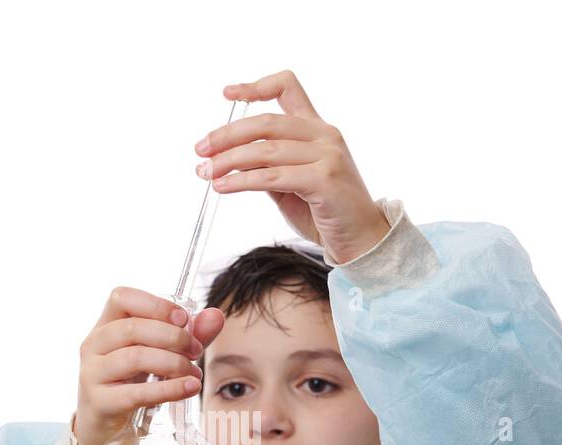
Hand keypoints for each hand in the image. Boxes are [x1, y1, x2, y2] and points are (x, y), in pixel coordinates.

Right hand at [75, 288, 225, 444]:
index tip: (184, 320)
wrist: (106, 429)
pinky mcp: (100, 402)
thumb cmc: (132, 384)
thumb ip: (187, 335)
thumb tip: (216, 316)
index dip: (155, 304)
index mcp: (105, 325)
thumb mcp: (158, 355)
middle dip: (173, 337)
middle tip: (196, 351)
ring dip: (173, 363)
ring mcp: (92, 374)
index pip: (121, 297)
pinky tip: (190, 388)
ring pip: (135, 357)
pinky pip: (137, 392)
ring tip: (194, 373)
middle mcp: (93, 345)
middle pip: (132, 328)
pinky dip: (169, 389)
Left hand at [193, 69, 389, 264]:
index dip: (255, 87)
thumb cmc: (325, 213)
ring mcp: (327, 156)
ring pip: (265, 150)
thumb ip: (267, 167)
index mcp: (317, 128)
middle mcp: (325, 135)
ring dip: (228, 161)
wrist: (361, 241)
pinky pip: (273, 177)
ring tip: (206, 172)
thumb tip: (228, 161)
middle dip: (227, 136)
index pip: (288, 88)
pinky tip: (223, 186)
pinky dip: (242, 181)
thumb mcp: (290, 185)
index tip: (227, 94)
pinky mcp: (324, 180)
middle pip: (266, 122)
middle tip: (201, 150)